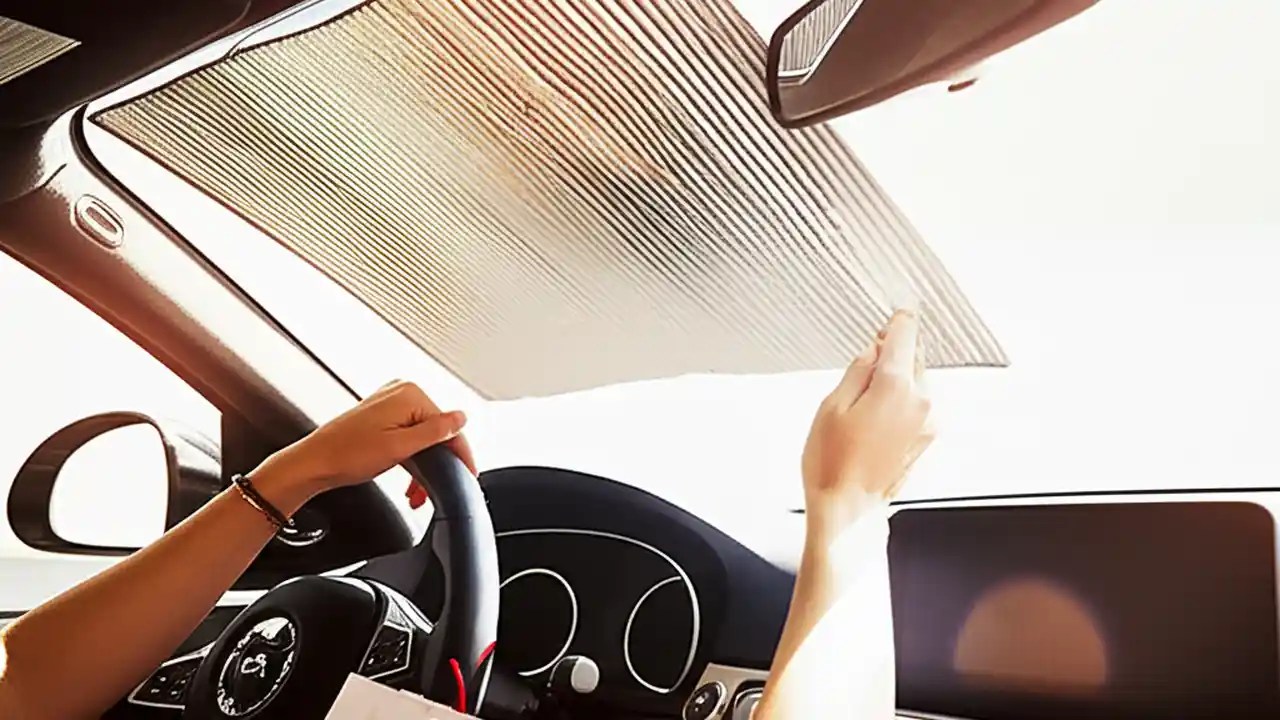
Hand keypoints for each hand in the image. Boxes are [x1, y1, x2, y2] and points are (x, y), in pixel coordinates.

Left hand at [253, 380, 475, 508]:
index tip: (468, 474)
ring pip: (424, 438)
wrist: (314, 464)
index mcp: (409, 394)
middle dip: (438, 465)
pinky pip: (410, 436)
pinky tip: (407, 479)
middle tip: (432, 491)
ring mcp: (391, 403)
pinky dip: (412, 458)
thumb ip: (436, 432)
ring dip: (424, 466)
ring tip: (415, 492)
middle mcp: (401, 393)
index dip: (460, 455)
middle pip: (437, 432)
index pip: (449, 425)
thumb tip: (462, 419)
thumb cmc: (346, 455)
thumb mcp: (400, 447)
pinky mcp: (383, 415)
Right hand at [801, 310, 933, 526]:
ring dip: (897, 377)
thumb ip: (858, 369)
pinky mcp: (927, 437)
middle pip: (914, 355)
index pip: (905, 334)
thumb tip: (874, 349)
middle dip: (892, 351)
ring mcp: (928, 421)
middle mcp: (920, 401)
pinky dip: (901, 400)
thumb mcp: (831, 405)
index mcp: (895, 386)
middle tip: (865, 362)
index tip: (893, 312)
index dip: (896, 320)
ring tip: (863, 402)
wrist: (848, 511)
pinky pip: (918, 403)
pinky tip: (874, 419)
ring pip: (917, 379)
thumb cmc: (832, 465)